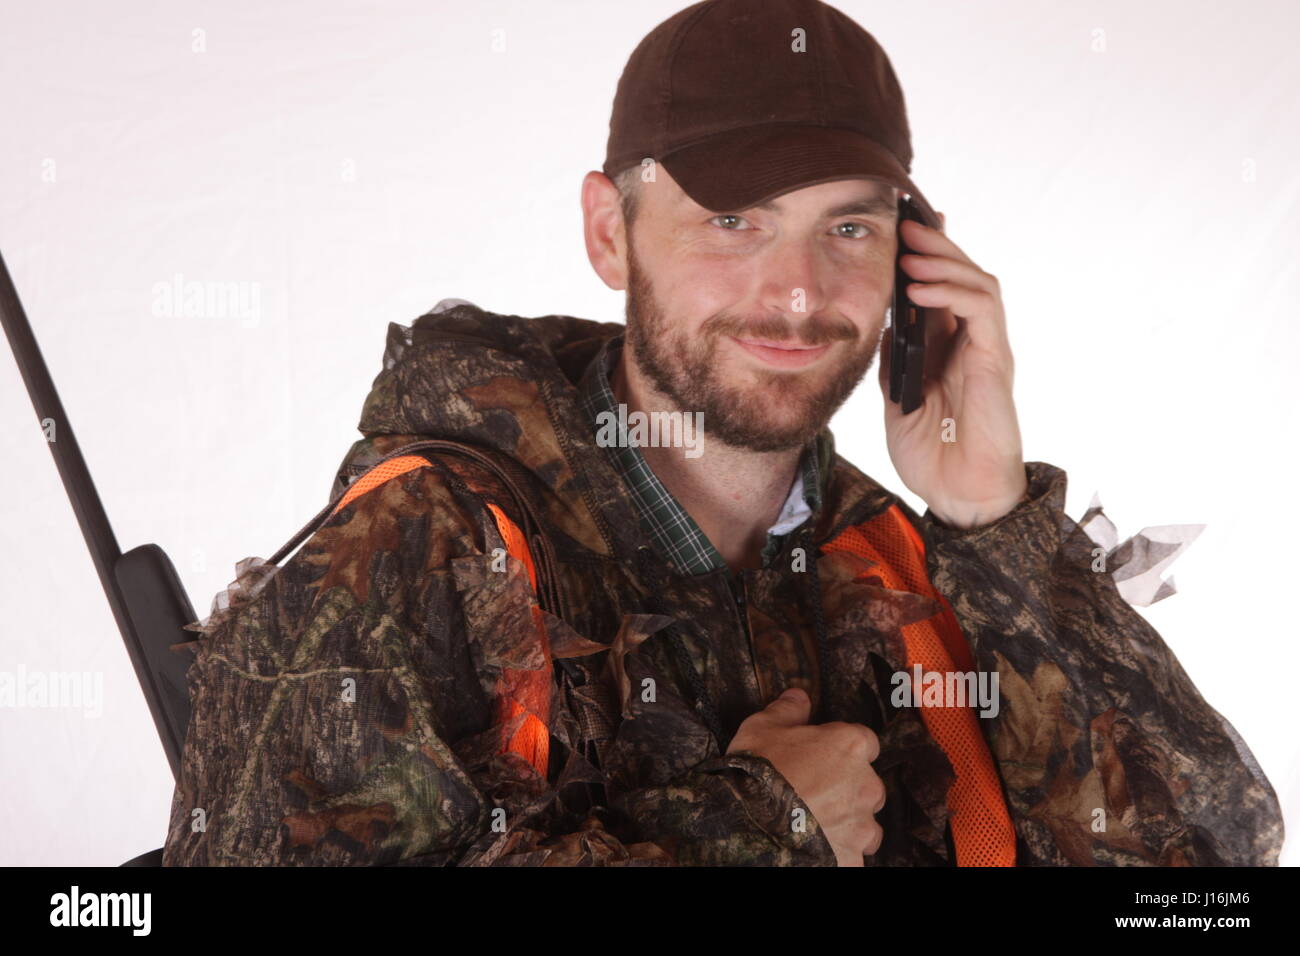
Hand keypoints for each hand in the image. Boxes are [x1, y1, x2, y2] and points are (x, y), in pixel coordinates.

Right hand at [726, 687, 884, 865]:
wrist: (746, 827)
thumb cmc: (756, 771)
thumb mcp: (762, 727)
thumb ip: (787, 710)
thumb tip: (799, 696)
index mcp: (850, 745)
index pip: (864, 742)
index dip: (843, 749)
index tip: (823, 757)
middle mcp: (866, 784)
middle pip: (868, 785)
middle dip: (847, 789)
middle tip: (813, 794)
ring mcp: (862, 825)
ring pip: (865, 824)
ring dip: (847, 824)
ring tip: (816, 826)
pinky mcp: (852, 859)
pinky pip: (853, 855)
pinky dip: (839, 852)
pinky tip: (816, 848)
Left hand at [878, 211, 1026, 529]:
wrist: (958, 495)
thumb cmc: (932, 453)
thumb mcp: (897, 398)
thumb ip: (894, 359)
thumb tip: (880, 321)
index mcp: (948, 347)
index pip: (941, 286)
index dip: (925, 253)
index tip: (900, 226)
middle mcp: (972, 341)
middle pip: (962, 274)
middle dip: (935, 243)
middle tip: (906, 220)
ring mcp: (987, 349)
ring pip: (979, 282)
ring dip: (943, 261)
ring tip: (908, 253)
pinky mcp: (996, 362)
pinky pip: (982, 312)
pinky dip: (951, 293)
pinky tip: (919, 291)